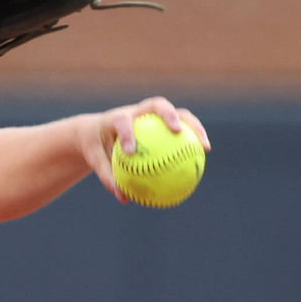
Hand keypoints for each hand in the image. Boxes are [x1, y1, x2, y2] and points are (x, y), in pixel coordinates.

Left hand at [79, 98, 210, 203]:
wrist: (97, 131)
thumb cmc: (95, 146)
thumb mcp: (95, 160)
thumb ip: (107, 176)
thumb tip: (123, 197)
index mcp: (115, 117)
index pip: (122, 120)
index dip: (127, 133)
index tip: (130, 152)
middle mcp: (137, 111)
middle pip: (157, 104)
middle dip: (169, 115)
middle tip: (178, 131)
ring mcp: (151, 114)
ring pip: (178, 113)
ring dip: (194, 127)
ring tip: (205, 147)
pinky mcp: (162, 121)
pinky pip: (181, 129)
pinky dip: (191, 141)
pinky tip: (202, 157)